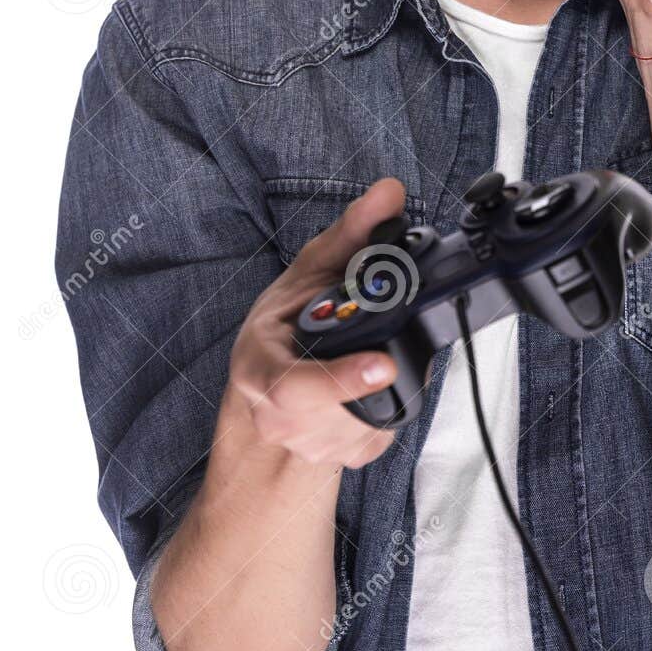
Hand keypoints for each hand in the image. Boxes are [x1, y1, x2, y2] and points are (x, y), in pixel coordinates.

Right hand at [225, 177, 406, 467]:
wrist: (272, 389)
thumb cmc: (284, 330)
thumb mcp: (308, 274)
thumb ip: (350, 233)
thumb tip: (390, 193)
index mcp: (260, 368)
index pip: (295, 387)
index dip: (340, 380)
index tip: (382, 366)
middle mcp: (280, 416)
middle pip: (344, 407)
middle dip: (375, 376)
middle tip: (387, 350)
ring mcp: (312, 444)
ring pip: (373, 419)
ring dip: (386, 384)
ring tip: (373, 358)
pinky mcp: (345, 457)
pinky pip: (385, 433)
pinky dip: (390, 402)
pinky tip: (374, 382)